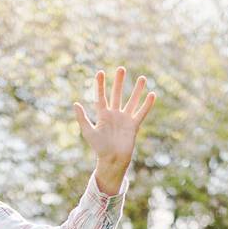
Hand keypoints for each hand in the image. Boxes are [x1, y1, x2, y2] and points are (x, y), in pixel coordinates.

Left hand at [74, 66, 156, 193]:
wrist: (112, 160)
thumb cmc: (99, 148)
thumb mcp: (88, 132)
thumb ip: (82, 118)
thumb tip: (75, 103)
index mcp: (102, 115)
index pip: (101, 96)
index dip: (100, 85)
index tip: (100, 73)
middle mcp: (114, 114)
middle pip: (117, 94)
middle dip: (119, 82)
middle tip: (121, 68)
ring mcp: (125, 119)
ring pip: (132, 101)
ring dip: (137, 90)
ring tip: (142, 78)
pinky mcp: (133, 125)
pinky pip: (141, 113)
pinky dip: (147, 105)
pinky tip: (152, 94)